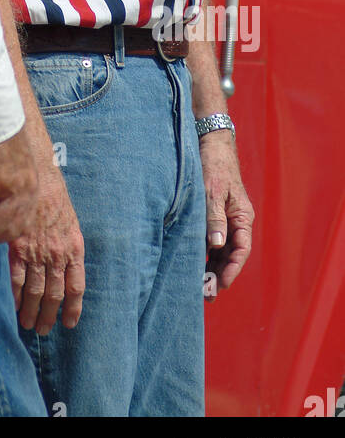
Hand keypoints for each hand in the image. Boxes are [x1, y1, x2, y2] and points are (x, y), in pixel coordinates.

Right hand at [9, 149, 83, 334]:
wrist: (35, 173)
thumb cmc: (51, 191)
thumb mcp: (69, 217)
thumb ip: (66, 240)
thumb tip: (64, 258)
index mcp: (74, 247)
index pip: (76, 286)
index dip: (73, 307)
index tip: (69, 323)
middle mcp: (58, 254)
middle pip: (55, 293)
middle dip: (49, 315)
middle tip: (43, 330)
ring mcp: (38, 252)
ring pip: (36, 291)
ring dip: (32, 310)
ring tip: (27, 324)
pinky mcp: (18, 247)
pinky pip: (17, 278)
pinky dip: (16, 295)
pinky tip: (14, 306)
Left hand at [199, 131, 253, 292]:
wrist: (210, 143)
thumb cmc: (214, 165)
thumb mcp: (213, 192)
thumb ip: (214, 219)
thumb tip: (216, 245)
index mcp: (242, 217)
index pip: (241, 250)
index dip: (231, 269)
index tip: (220, 284)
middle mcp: (236, 220)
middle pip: (231, 253)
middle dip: (220, 273)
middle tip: (207, 294)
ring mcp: (225, 218)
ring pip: (221, 249)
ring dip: (212, 266)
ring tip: (200, 286)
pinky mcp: (214, 214)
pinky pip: (212, 239)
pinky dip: (206, 252)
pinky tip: (195, 264)